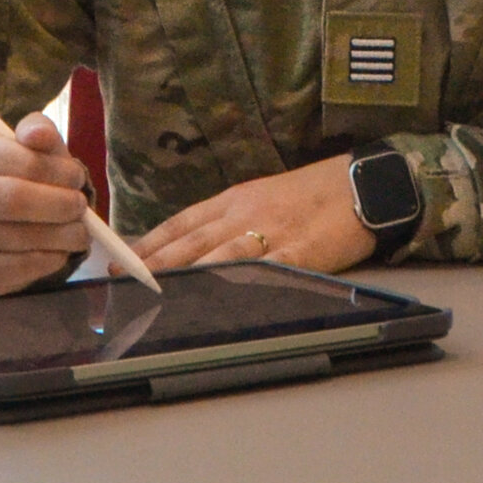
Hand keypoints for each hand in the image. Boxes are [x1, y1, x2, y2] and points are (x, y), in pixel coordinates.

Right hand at [0, 112, 93, 294]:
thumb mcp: (29, 145)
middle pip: (16, 200)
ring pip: (21, 238)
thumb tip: (38, 134)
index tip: (77, 177)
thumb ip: (39, 131)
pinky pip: (21, 267)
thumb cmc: (18, 175)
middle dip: (60, 205)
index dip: (60, 172)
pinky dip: (50, 260)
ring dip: (63, 236)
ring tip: (78, 231)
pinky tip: (58, 250)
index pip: (24, 162)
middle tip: (80, 206)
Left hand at [131, 155, 369, 274]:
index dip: (148, 242)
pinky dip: (236, 284)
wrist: (362, 184)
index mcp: (235, 199)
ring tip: (154, 293)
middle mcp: (245, 214)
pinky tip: (214, 297)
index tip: (120, 259)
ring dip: (183, 276)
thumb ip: (230, 220)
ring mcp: (270, 233)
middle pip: (190, 241)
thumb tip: (193, 245)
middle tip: (122, 279)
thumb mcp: (263, 196)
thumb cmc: (314, 194)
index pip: (181, 222)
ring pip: (216, 256)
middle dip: (153, 263)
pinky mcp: (297, 253)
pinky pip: (262, 271)